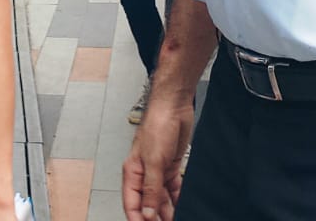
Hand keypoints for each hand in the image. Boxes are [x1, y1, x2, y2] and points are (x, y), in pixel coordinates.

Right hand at [123, 101, 191, 220]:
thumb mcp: (153, 161)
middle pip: (147, 204)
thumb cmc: (157, 124)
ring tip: (176, 220)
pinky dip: (178, 199)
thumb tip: (147, 213)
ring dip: (168, 211)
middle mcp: (144, 174)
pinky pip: (173, 188)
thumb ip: (151, 188)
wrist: (174, 107)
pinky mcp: (171, 166)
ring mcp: (158, 171)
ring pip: (161, 198)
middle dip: (154, 218)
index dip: (137, 220)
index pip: (132, 204)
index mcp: (133, 172)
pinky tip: (183, 206)